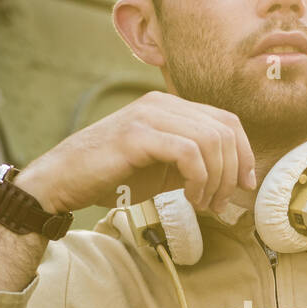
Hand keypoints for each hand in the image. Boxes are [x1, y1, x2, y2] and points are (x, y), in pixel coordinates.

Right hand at [15, 90, 256, 215]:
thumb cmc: (111, 176)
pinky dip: (198, 179)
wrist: (62, 180)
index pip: (227, 120)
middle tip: (219, 203)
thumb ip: (195, 165)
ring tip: (202, 203)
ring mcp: (148, 115)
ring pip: (210, 141)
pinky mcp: (136, 134)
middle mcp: (162, 103)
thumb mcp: (163, 168)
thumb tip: (235, 179)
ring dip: (215, 180)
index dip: (244, 153)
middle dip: (232, 172)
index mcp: (171, 107)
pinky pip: (187, 152)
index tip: (244, 186)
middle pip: (224, 130)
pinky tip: (189, 199)